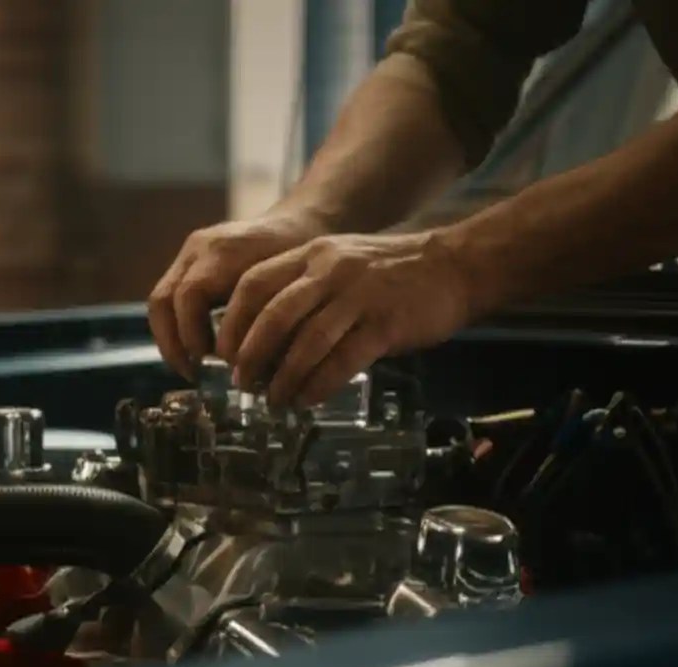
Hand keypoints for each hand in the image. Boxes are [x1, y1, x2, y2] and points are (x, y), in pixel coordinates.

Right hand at [148, 211, 332, 377]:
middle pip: (164, 299)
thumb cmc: (301, 258)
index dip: (192, 334)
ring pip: (160, 300)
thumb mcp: (291, 287)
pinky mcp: (187, 261)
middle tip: (192, 372)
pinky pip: (169, 296)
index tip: (206, 364)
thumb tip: (253, 371)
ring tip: (191, 365)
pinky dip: (177, 326)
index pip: (190, 295)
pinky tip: (197, 347)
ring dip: (170, 337)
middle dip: (173, 342)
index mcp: (226, 251)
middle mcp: (199, 248)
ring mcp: (189, 252)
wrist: (296, 222)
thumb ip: (267, 321)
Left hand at [216, 231, 474, 407]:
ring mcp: (358, 297)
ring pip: (306, 343)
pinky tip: (307, 400)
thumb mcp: (338, 262)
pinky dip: (318, 385)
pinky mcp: (385, 324)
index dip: (233, 323)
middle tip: (242, 383)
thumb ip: (302, 288)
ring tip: (273, 400)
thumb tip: (262, 336)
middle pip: (273, 316)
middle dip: (251, 356)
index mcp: (310, 255)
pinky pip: (342, 360)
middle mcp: (329, 271)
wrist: (455, 265)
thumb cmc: (390, 272)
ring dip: (283, 378)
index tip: (223, 353)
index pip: (253, 285)